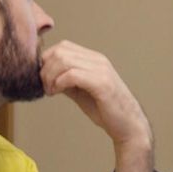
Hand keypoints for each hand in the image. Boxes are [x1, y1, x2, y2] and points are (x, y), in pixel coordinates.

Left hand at [40, 40, 156, 171]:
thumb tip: (45, 75)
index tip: (45, 79)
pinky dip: (58, 83)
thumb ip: (66, 80)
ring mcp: (102, 71)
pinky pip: (72, 75)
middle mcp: (99, 61)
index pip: (63, 46)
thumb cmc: (106, 110)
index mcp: (95, 59)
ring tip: (51, 91)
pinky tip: (57, 93)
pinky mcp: (102, 84)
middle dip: (45, 69)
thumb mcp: (81, 91)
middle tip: (45, 86)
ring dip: (50, 76)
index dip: (47, 60)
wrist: (128, 125)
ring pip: (63, 60)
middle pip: (60, 51)